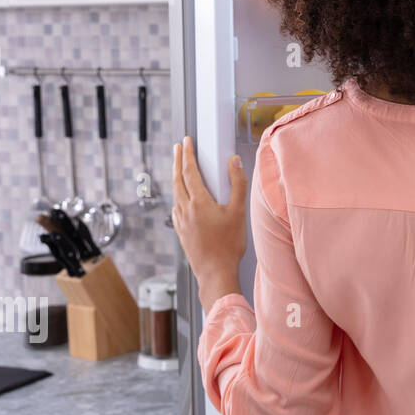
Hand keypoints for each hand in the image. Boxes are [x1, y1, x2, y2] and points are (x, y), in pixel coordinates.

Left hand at [172, 137, 247, 311]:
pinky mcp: (181, 231)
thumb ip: (237, 184)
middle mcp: (185, 209)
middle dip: (177, 161)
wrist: (215, 272)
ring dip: (176, 177)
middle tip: (178, 148)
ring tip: (179, 168)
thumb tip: (234, 162)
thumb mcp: (238, 211)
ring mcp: (181, 221)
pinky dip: (178, 195)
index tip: (186, 141)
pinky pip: (176, 207)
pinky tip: (182, 199)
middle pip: (177, 179)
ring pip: (175, 193)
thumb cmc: (228, 245)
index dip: (187, 154)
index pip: (189, 171)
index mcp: (199, 202)